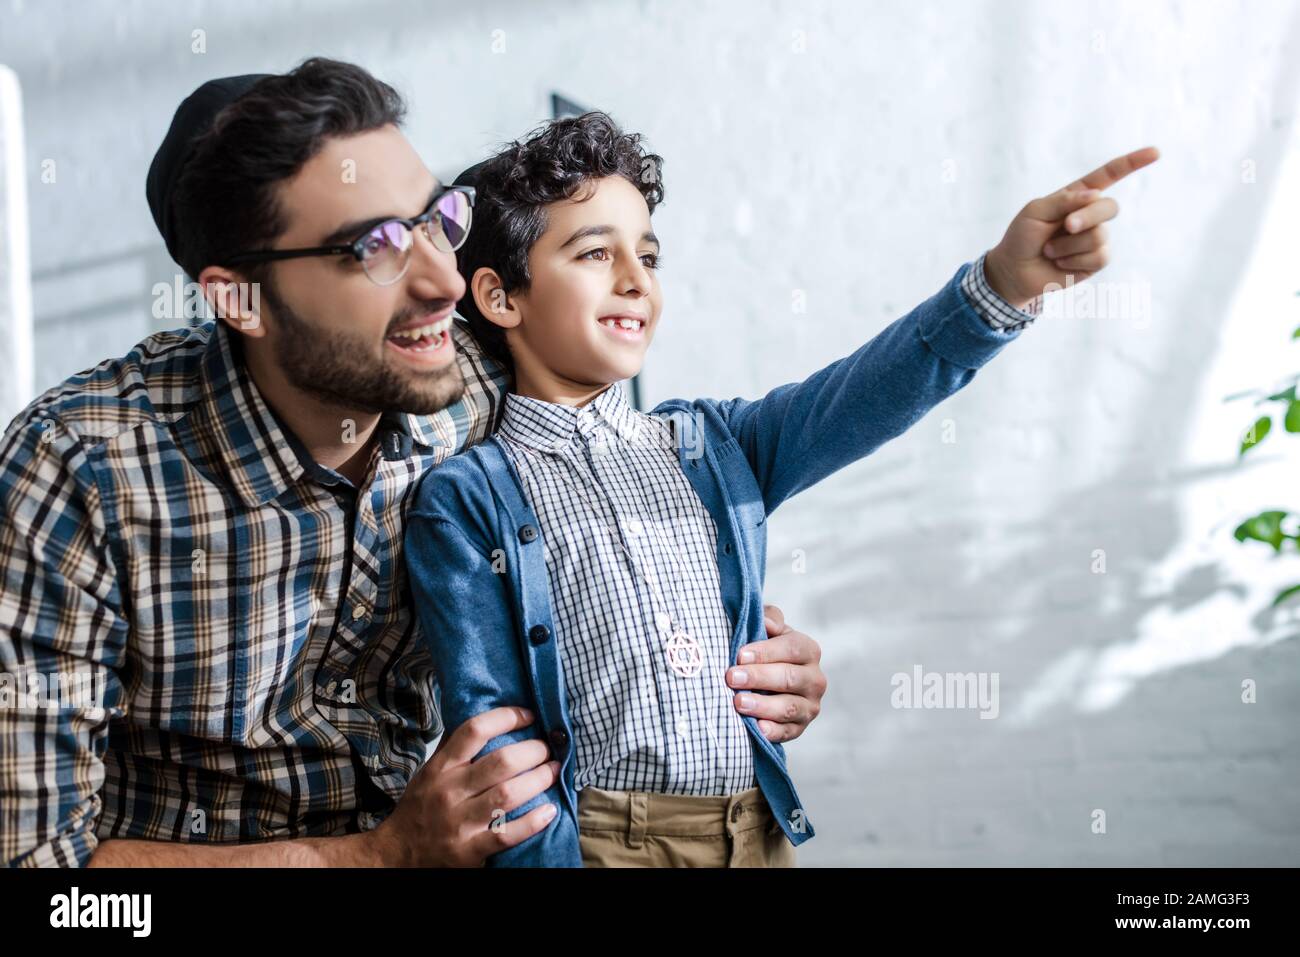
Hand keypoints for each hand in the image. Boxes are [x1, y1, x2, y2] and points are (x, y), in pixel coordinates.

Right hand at [371, 706, 561, 865]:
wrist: (397, 854)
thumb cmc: (420, 808)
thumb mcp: (430, 772)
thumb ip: (456, 749)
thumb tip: (490, 718)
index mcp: (440, 768)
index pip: (474, 730)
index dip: (507, 717)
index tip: (529, 715)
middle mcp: (449, 792)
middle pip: (500, 762)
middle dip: (533, 751)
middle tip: (547, 748)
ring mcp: (459, 822)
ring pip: (508, 794)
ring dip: (539, 780)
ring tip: (553, 771)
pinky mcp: (469, 850)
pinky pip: (507, 834)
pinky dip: (533, 821)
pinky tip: (550, 810)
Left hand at [726, 603, 826, 742]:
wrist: (766, 681)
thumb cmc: (764, 649)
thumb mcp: (767, 629)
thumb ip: (769, 619)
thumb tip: (768, 624)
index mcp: (808, 650)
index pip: (792, 649)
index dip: (766, 652)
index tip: (740, 655)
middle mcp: (815, 679)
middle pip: (789, 678)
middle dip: (758, 677)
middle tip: (731, 678)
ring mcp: (809, 706)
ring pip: (788, 707)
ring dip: (762, 705)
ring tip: (738, 702)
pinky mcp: (799, 728)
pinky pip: (787, 732)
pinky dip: (772, 731)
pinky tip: (757, 728)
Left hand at [984, 146, 1159, 308]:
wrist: (1014, 271)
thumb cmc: (1022, 237)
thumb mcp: (1034, 212)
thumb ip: (1063, 200)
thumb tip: (1095, 195)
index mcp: (1078, 196)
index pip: (1110, 175)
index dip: (1133, 163)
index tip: (1156, 152)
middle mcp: (1091, 215)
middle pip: (1110, 208)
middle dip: (1087, 217)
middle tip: (1065, 226)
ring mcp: (1095, 238)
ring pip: (1099, 236)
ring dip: (1069, 245)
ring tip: (1050, 250)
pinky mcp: (1096, 261)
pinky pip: (1099, 256)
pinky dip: (1074, 260)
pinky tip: (1060, 262)